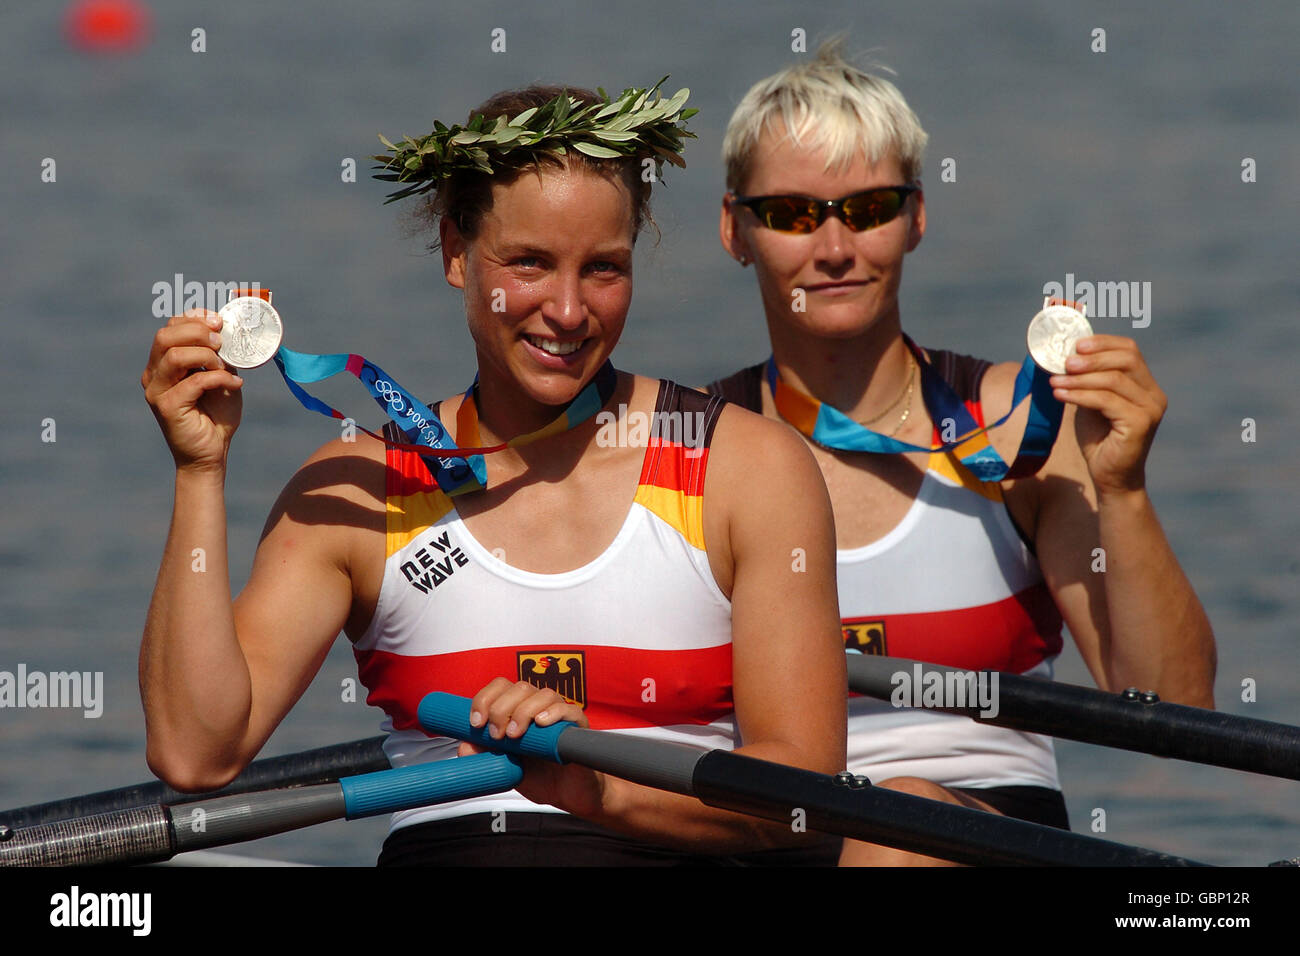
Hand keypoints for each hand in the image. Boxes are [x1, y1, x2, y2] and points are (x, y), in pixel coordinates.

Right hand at [141, 311, 244, 473]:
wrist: (212, 452)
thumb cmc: (216, 414)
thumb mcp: (221, 376)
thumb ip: (219, 356)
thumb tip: (229, 332)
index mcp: (163, 363)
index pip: (169, 328)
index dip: (193, 318)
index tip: (219, 321)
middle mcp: (154, 374)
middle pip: (165, 336)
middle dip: (198, 332)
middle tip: (221, 342)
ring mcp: (157, 390)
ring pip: (175, 355)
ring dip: (206, 355)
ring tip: (224, 366)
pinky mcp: (167, 406)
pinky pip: (194, 382)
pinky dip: (219, 378)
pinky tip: (235, 384)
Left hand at [459, 678, 605, 817]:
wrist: (568, 794)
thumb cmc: (539, 776)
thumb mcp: (504, 767)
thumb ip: (484, 756)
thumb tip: (464, 747)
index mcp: (517, 710)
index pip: (500, 687)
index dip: (485, 699)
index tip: (476, 723)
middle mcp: (538, 707)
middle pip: (519, 687)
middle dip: (501, 709)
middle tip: (497, 736)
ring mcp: (559, 715)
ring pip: (543, 694)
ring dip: (524, 711)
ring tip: (516, 736)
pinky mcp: (578, 726)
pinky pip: (569, 709)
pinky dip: (553, 713)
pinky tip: (540, 724)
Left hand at [1049, 335, 1166, 496]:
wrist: (1111, 478)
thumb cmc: (1099, 440)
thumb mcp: (1091, 403)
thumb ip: (1087, 381)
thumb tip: (1065, 357)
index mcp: (1146, 385)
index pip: (1130, 351)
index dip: (1103, 343)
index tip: (1075, 344)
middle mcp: (1154, 394)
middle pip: (1126, 359)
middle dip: (1092, 358)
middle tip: (1064, 362)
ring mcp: (1150, 409)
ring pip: (1114, 380)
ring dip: (1079, 378)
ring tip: (1055, 380)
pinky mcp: (1140, 423)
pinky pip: (1106, 401)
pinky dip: (1080, 395)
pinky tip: (1060, 395)